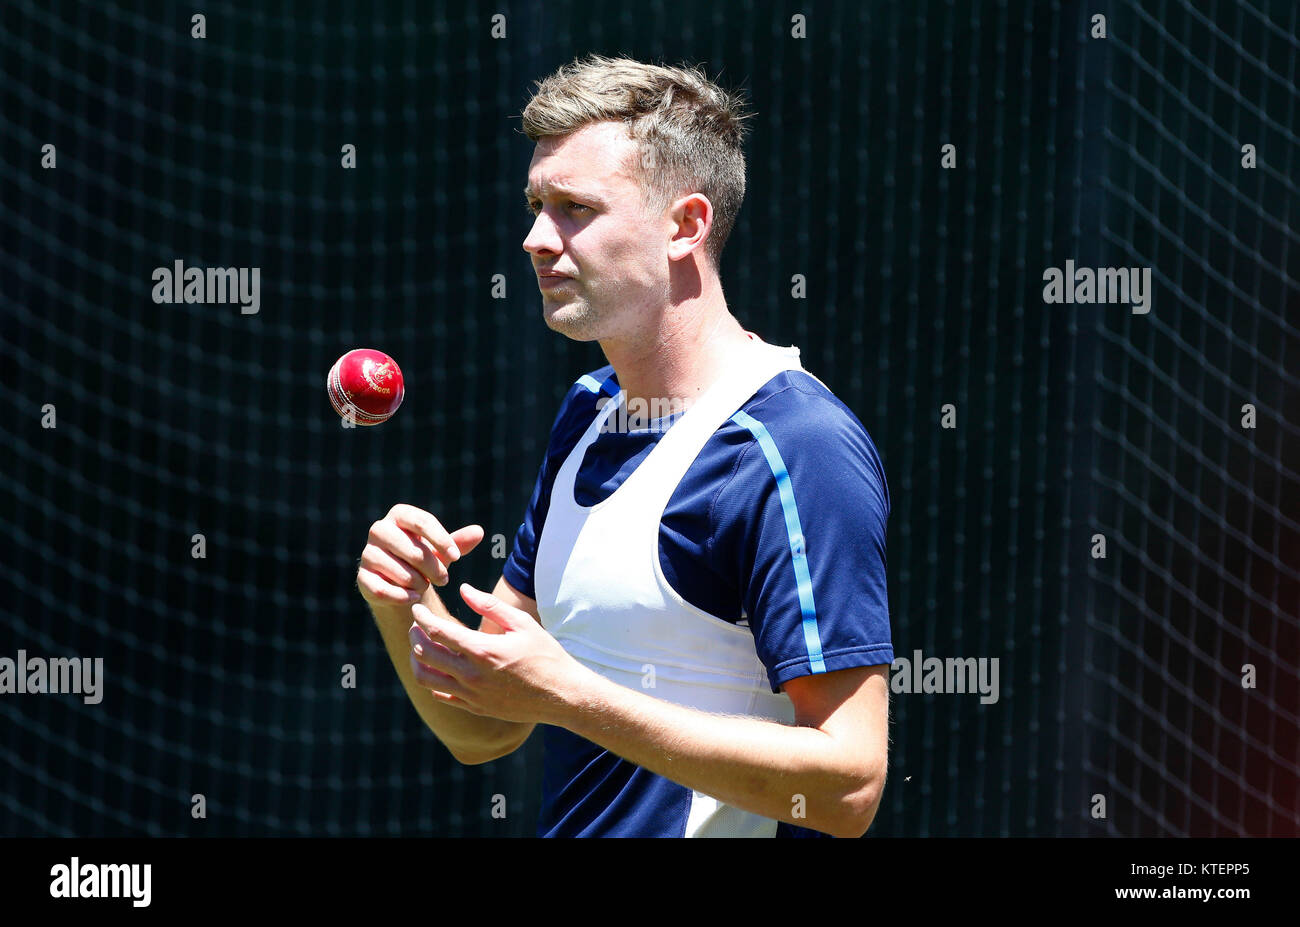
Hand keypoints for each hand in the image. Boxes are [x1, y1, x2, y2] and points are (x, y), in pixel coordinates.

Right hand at [356, 504, 483, 610]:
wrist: (398, 580)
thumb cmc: (424, 558)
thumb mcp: (442, 549)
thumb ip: (459, 541)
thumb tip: (479, 532)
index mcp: (399, 515)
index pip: (422, 522)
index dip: (442, 540)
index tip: (457, 557)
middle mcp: (379, 530)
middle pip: (412, 549)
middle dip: (433, 568)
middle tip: (444, 579)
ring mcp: (368, 554)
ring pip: (400, 572)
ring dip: (419, 583)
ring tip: (426, 585)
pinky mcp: (362, 577)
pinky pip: (384, 590)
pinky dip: (403, 596)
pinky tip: (415, 597)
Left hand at [407, 583, 589, 724]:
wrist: (561, 695)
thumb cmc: (545, 655)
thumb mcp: (522, 623)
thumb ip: (490, 605)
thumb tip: (464, 589)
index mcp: (483, 650)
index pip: (438, 631)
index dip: (422, 617)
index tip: (418, 609)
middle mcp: (472, 675)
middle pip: (424, 654)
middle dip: (415, 636)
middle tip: (417, 626)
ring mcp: (472, 695)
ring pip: (426, 679)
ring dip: (417, 660)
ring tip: (421, 648)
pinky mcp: (476, 707)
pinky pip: (441, 696)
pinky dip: (434, 680)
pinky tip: (440, 668)